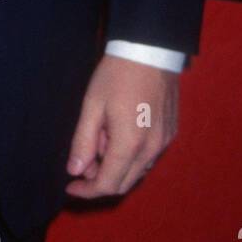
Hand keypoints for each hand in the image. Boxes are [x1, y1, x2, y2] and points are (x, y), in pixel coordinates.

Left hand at [65, 54, 178, 199]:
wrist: (151, 50)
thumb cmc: (117, 74)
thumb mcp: (92, 104)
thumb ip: (83, 141)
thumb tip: (75, 170)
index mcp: (130, 144)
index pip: (108, 184)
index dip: (87, 190)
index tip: (70, 185)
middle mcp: (152, 150)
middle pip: (124, 183)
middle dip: (100, 178)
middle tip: (83, 158)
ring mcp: (164, 143)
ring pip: (137, 171)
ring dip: (116, 165)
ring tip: (101, 134)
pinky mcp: (171, 133)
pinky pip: (148, 157)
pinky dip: (131, 155)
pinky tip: (119, 131)